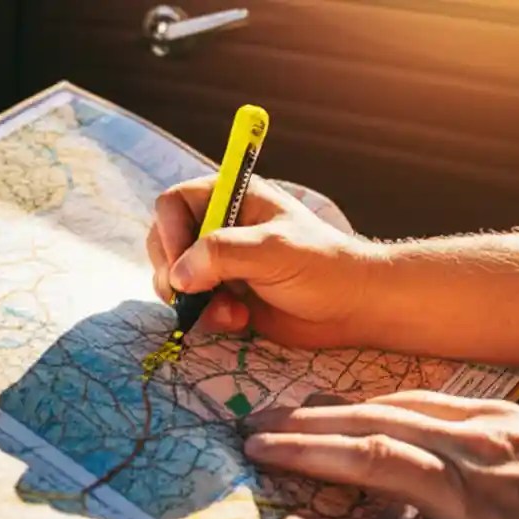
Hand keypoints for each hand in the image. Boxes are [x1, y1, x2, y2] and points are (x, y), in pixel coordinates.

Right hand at [145, 175, 378, 347]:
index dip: (169, 234)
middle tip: (190, 295)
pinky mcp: (225, 295)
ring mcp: (220, 263)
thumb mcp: (273, 250)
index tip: (181, 267)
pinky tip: (239, 321)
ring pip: (175, 279)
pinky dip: (207, 316)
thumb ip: (221, 254)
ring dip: (192, 301)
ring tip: (228, 312)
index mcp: (232, 198)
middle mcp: (221, 226)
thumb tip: (178, 275)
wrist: (354, 308)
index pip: (173, 205)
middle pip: (165, 242)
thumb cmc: (322, 266)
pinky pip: (194, 305)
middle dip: (174, 274)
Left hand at [242, 390, 518, 518]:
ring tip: (260, 456)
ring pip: (375, 465)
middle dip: (307, 422)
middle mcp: (480, 451)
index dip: (340, 406)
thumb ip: (489, 450)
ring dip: (309, 457)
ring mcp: (481, 504)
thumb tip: (433, 455)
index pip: (399, 403)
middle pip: (373, 424)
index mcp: (495, 423)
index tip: (298, 408)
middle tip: (255, 425)